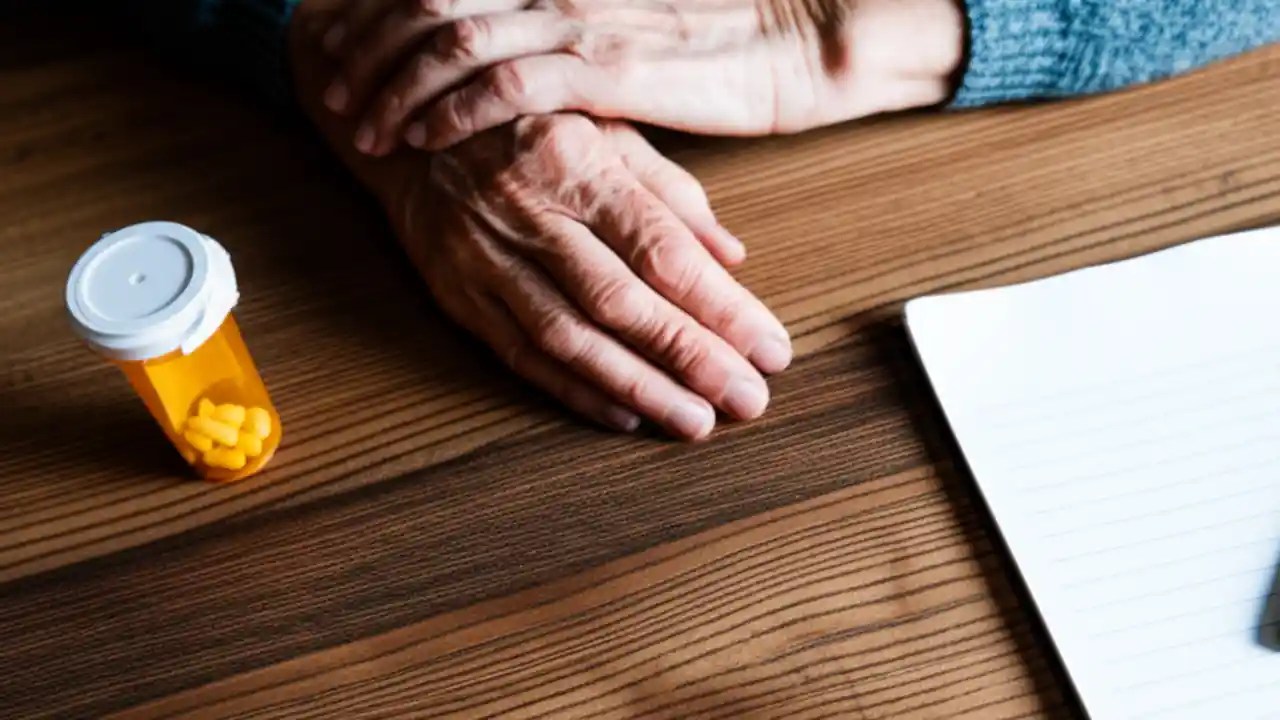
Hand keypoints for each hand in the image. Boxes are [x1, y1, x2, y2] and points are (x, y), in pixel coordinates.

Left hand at [318, 0, 963, 155]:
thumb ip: (574, 32)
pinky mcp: (605, 67)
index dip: (385, 12)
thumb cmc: (733, 34)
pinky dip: (447, 108)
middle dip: (367, 44)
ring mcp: (579, 19)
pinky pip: (502, 83)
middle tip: (331, 84)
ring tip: (356, 119)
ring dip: (393, 81)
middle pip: (428, 2)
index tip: (351, 49)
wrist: (809, 34)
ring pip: (451, 40)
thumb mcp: (638, 24)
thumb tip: (526, 54)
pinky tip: (418, 135)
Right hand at [387, 114, 790, 437]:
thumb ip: (671, 192)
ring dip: (637, 387)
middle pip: (618, 301)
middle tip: (747, 399)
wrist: (408, 126)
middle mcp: (526, 213)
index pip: (660, 250)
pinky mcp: (458, 296)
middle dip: (689, 358)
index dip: (720, 307)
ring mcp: (484, 259)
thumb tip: (732, 258)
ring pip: (568, 338)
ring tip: (695, 422)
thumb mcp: (605, 128)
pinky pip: (520, 355)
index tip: (769, 347)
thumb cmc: (526, 124)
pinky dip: (574, 391)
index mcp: (573, 163)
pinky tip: (624, 416)